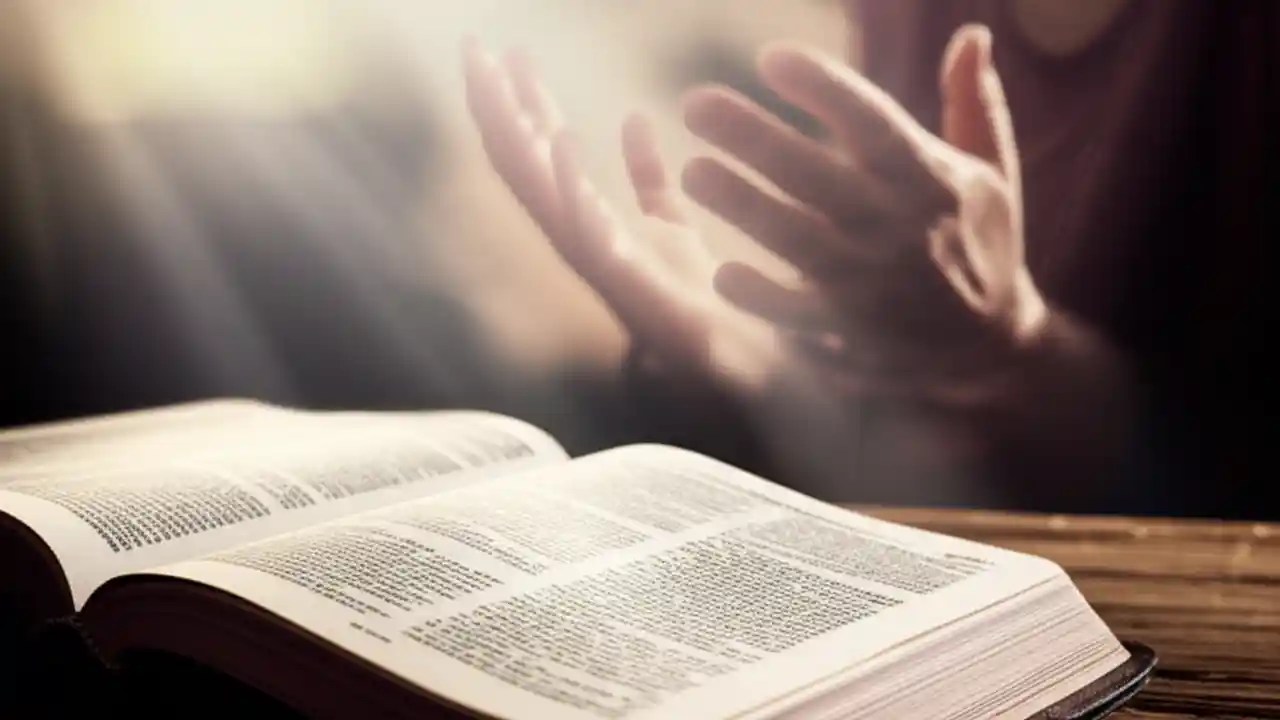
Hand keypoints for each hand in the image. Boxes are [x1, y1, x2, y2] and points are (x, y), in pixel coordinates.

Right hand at [462, 40, 774, 390]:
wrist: (763, 367)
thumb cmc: (714, 302)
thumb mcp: (675, 222)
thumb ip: (648, 176)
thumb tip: (630, 118)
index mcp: (590, 225)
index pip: (538, 155)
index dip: (515, 102)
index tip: (496, 47)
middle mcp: (586, 245)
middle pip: (523, 169)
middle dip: (493, 109)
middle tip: (471, 45)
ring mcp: (603, 269)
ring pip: (538, 195)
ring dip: (512, 135)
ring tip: (494, 76)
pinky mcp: (634, 294)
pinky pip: (589, 235)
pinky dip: (568, 186)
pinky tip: (556, 137)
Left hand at [681, 26, 1047, 402]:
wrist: (994, 348)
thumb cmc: (979, 243)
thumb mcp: (990, 172)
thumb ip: (974, 103)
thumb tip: (973, 33)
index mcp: (929, 178)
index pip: (872, 122)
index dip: (823, 88)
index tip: (770, 59)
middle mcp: (901, 226)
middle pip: (818, 175)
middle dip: (755, 138)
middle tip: (694, 103)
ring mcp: (875, 283)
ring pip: (800, 241)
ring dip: (745, 207)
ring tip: (691, 173)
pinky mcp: (855, 333)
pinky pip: (802, 316)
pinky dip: (765, 299)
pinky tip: (722, 275)